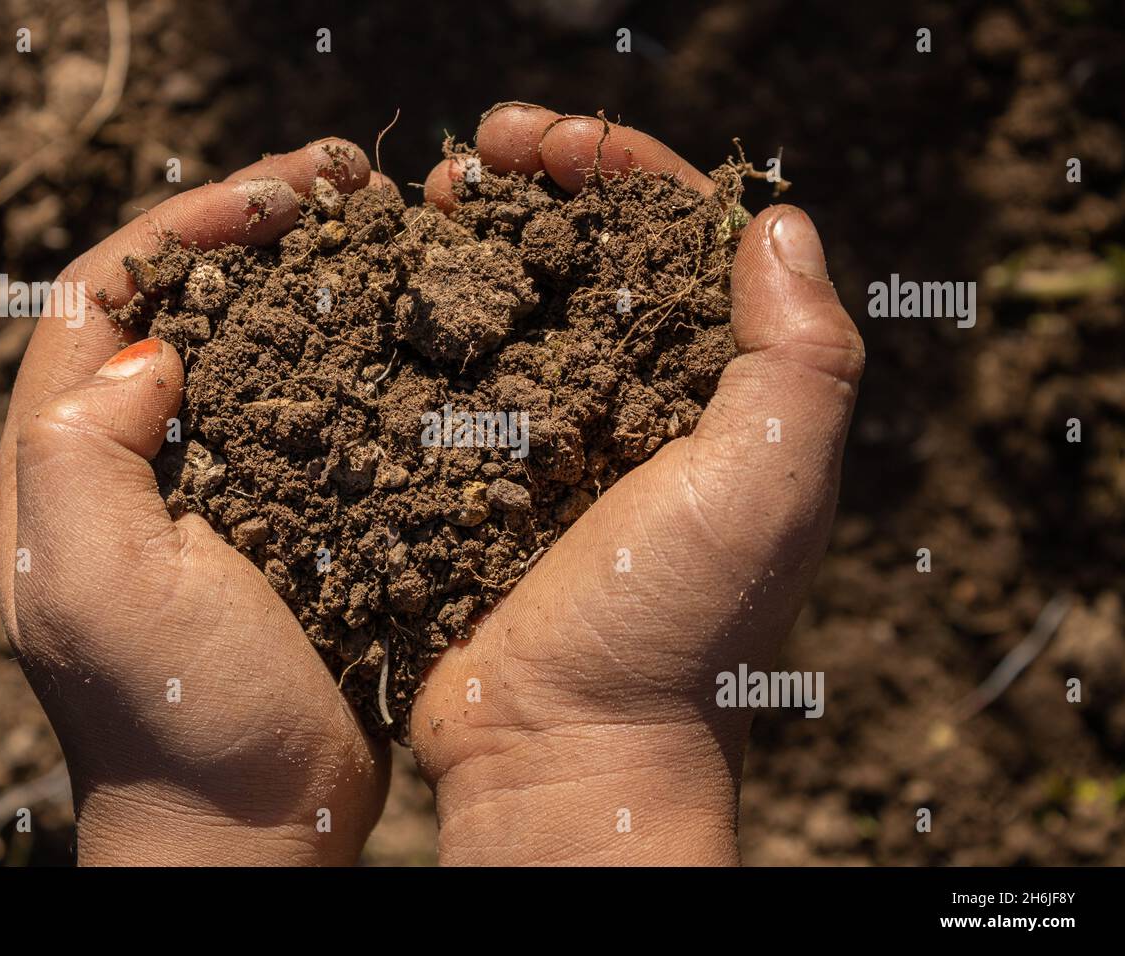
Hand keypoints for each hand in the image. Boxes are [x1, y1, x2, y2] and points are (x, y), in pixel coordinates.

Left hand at [0, 139, 394, 864]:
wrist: (254, 826)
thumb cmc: (174, 722)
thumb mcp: (95, 589)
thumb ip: (82, 456)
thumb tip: (153, 348)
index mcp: (61, 469)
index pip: (101, 299)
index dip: (181, 228)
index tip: (274, 196)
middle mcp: (131, 463)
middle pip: (178, 303)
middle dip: (249, 230)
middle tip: (336, 183)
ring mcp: (211, 486)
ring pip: (250, 347)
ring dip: (306, 281)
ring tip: (377, 230)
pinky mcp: (281, 516)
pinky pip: (310, 410)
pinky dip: (351, 357)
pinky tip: (407, 331)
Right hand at [411, 104, 864, 864]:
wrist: (563, 748)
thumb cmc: (679, 630)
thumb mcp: (771, 484)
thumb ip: (800, 353)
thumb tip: (776, 223)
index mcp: (712, 391)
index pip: (679, 237)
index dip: (624, 169)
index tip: (554, 143)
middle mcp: (634, 401)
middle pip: (589, 250)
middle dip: (540, 183)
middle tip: (481, 152)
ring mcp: (546, 436)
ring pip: (513, 298)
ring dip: (476, 233)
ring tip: (430, 200)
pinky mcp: (472, 473)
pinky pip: (448, 370)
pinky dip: (423, 314)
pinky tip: (389, 281)